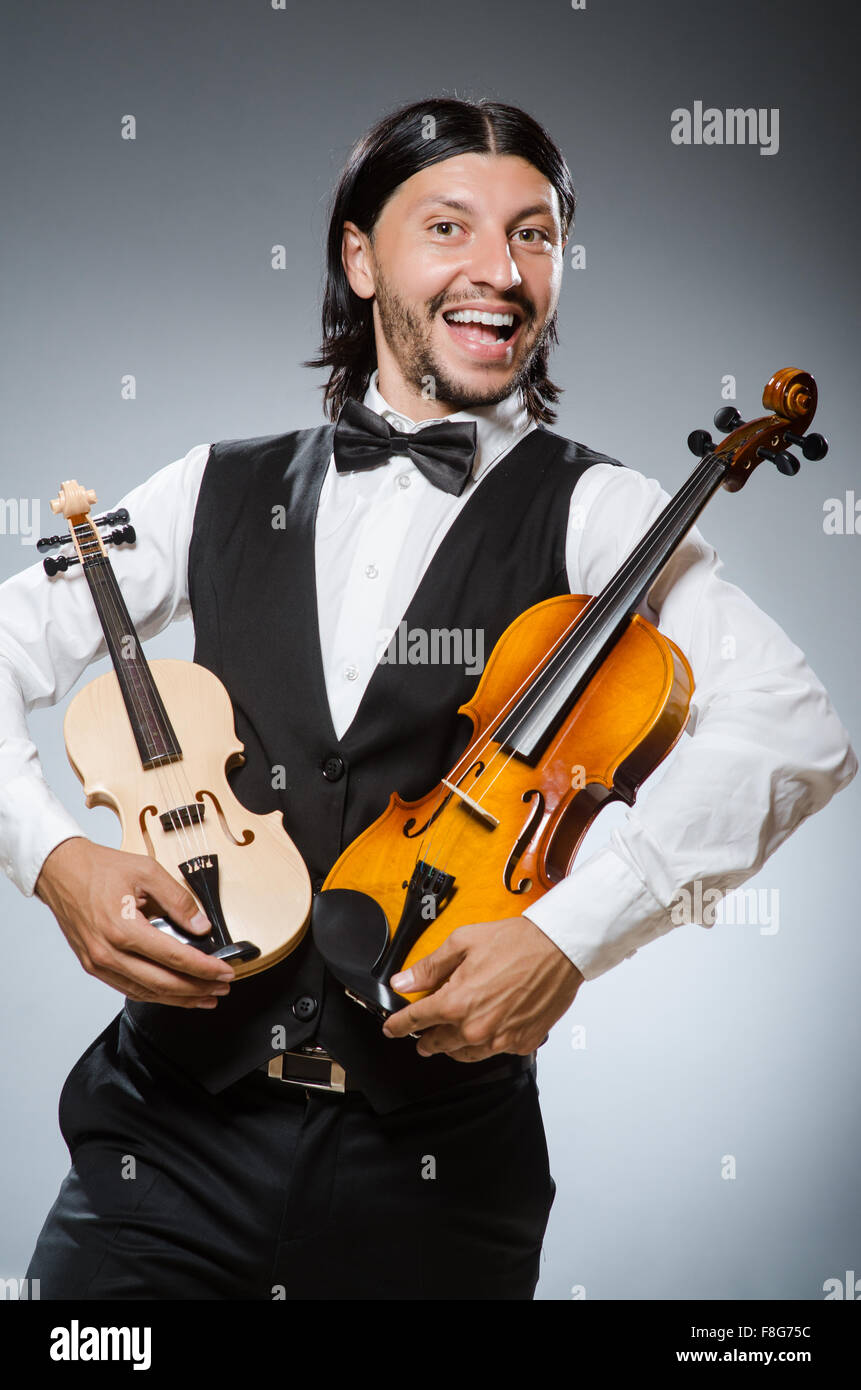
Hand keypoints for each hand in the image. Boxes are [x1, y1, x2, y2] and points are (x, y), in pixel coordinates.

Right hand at [35, 837, 234, 1007]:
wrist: (61, 871)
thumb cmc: (99, 869)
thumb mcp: (147, 872)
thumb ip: (179, 900)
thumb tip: (202, 927)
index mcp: (124, 929)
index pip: (175, 957)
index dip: (205, 968)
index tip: (225, 972)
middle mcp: (109, 952)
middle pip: (163, 983)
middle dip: (198, 989)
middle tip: (222, 988)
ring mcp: (99, 963)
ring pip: (146, 992)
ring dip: (178, 999)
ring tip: (204, 997)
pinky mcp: (93, 965)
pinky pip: (129, 988)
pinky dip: (154, 994)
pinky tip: (172, 993)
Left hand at [382, 916, 583, 1061]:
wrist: (558, 949)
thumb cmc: (516, 942)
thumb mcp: (462, 943)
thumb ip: (429, 967)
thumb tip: (403, 982)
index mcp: (456, 1002)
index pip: (415, 1021)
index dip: (398, 1026)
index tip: (391, 1029)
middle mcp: (475, 1027)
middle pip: (437, 1043)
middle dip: (426, 1039)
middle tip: (422, 1036)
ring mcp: (499, 1039)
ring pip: (464, 1053)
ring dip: (453, 1045)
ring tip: (450, 1036)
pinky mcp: (520, 1043)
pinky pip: (494, 1051)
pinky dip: (486, 1043)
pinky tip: (488, 1027)